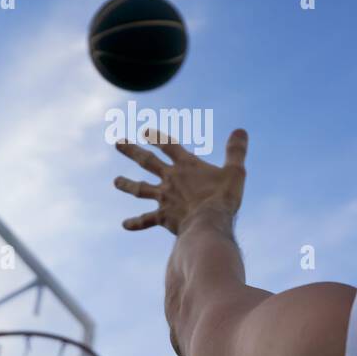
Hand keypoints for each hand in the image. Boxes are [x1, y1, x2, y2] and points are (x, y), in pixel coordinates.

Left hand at [113, 128, 248, 234]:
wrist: (208, 224)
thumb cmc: (223, 197)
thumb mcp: (235, 171)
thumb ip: (236, 151)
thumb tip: (241, 131)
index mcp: (186, 165)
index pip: (168, 146)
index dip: (157, 137)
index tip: (145, 131)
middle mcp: (171, 179)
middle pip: (147, 161)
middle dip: (131, 151)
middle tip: (117, 143)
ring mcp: (164, 198)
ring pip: (140, 189)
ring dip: (127, 184)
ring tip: (115, 182)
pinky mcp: (163, 217)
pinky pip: (146, 219)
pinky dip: (136, 223)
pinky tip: (125, 225)